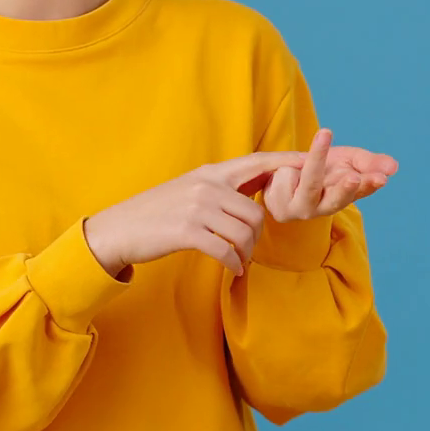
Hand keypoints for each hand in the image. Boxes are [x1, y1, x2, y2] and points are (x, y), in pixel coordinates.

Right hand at [83, 150, 307, 277]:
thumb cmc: (157, 213)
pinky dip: (233, 264)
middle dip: (257, 237)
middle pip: (255, 212)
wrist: (119, 229)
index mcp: (210, 173)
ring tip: (237, 260)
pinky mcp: (187, 231)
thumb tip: (256, 186)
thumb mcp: (190, 189)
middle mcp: (206, 185)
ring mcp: (197, 207)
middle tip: (247, 251)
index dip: (287, 163)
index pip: (258, 162)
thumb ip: (221, 188)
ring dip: (246, 253)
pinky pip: (226, 250)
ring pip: (244, 232)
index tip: (310, 165)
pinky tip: (231, 268)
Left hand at [262, 128, 397, 222]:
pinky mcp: (279, 208)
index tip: (381, 177)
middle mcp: (323, 208)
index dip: (369, 184)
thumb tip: (394, 167)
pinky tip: (285, 171)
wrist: (281, 175)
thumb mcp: (347, 159)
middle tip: (354, 176)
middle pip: (336, 200)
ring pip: (310, 183)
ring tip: (326, 132)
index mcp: (343, 195)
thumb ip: (369, 163)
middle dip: (345, 189)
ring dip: (317, 157)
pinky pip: (287, 175)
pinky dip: (288, 164)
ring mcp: (301, 209)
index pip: (361, 191)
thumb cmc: (320, 167)